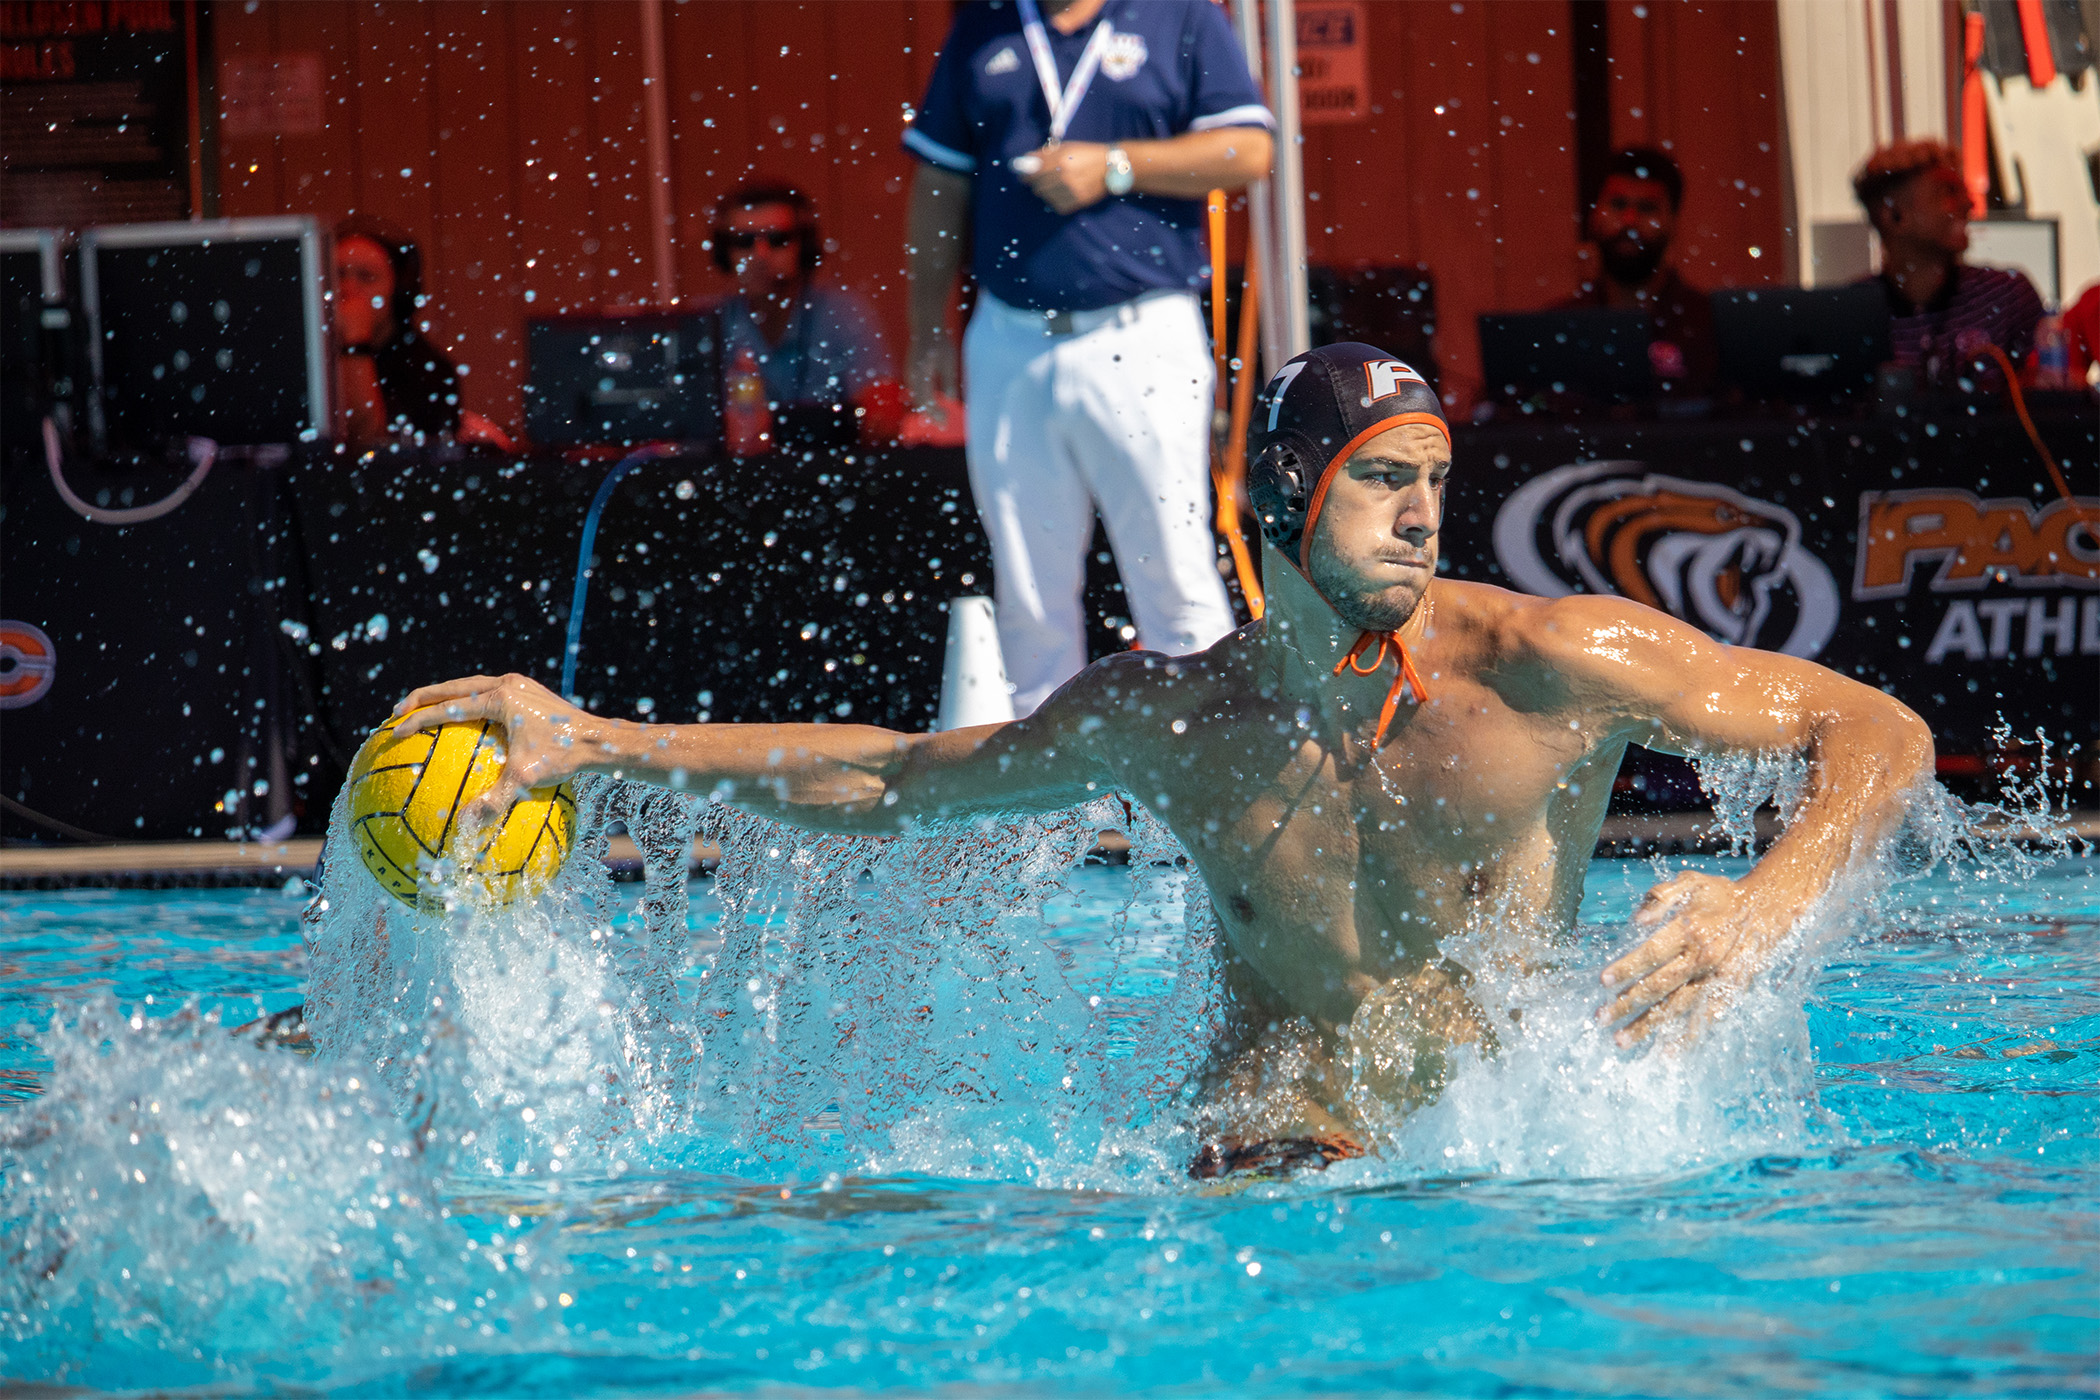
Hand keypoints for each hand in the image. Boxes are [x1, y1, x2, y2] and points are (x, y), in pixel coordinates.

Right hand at [389, 673, 601, 828]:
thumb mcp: (526, 779)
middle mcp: (507, 683)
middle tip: (396, 713)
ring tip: (422, 711)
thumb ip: (493, 801)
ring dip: (445, 696)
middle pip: (452, 686)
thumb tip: (464, 826)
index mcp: (500, 697)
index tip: (394, 732)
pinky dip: (468, 703)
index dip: (418, 720)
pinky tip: (461, 724)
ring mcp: (518, 685)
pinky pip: (488, 694)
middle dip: (422, 698)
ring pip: (469, 685)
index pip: (448, 707)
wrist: (600, 741)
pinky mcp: (527, 692)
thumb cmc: (564, 758)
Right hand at [904, 329, 958, 417]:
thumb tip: (951, 400)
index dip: (935, 412)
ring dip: (927, 409)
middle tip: (943, 424)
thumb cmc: (940, 344)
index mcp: (922, 373)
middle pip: (919, 402)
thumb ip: (949, 381)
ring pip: (916, 398)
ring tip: (939, 418)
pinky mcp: (910, 375)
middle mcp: (912, 376)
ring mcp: (909, 375)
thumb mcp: (949, 362)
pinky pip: (916, 392)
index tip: (945, 420)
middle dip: (931, 414)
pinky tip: (934, 405)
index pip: (927, 399)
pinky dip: (924, 401)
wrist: (926, 329)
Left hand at [1014, 142, 1109, 213]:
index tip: (1024, 175)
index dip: (1025, 174)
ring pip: (1046, 197)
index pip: (1034, 171)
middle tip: (1040, 181)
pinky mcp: (1078, 202)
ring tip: (1055, 186)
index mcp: (1061, 158)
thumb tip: (1027, 159)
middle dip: (1036, 183)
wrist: (1112, 168)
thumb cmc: (1088, 154)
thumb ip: (1046, 153)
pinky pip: (1057, 206)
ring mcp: (1071, 190)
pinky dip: (1056, 201)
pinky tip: (1062, 194)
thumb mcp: (1068, 147)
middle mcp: (1065, 175)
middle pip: (1037, 186)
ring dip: (1046, 193)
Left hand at [1597, 871, 1778, 1047]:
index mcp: (1690, 930)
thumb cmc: (1721, 895)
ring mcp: (1717, 978)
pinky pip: (1705, 1018)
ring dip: (1649, 1026)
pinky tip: (1667, 1052)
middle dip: (1628, 1004)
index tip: (1602, 981)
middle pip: (1659, 986)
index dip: (1627, 968)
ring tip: (1622, 1042)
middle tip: (1600, 1018)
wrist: (1768, 909)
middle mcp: (1703, 958)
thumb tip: (1636, 920)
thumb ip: (1661, 896)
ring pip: (1678, 1007)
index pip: (1652, 953)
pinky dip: (1687, 1037)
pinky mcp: (1729, 991)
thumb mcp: (1691, 882)